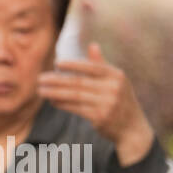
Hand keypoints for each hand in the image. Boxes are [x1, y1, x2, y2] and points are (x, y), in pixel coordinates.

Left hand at [37, 42, 153, 165]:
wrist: (132, 127)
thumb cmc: (120, 100)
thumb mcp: (116, 81)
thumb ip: (102, 65)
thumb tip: (92, 45)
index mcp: (116, 75)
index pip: (91, 67)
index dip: (73, 65)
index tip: (56, 63)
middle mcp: (113, 88)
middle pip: (79, 82)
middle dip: (57, 80)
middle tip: (40, 78)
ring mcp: (107, 103)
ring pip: (74, 96)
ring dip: (54, 93)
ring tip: (41, 90)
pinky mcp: (100, 117)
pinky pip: (76, 108)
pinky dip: (62, 104)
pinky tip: (52, 101)